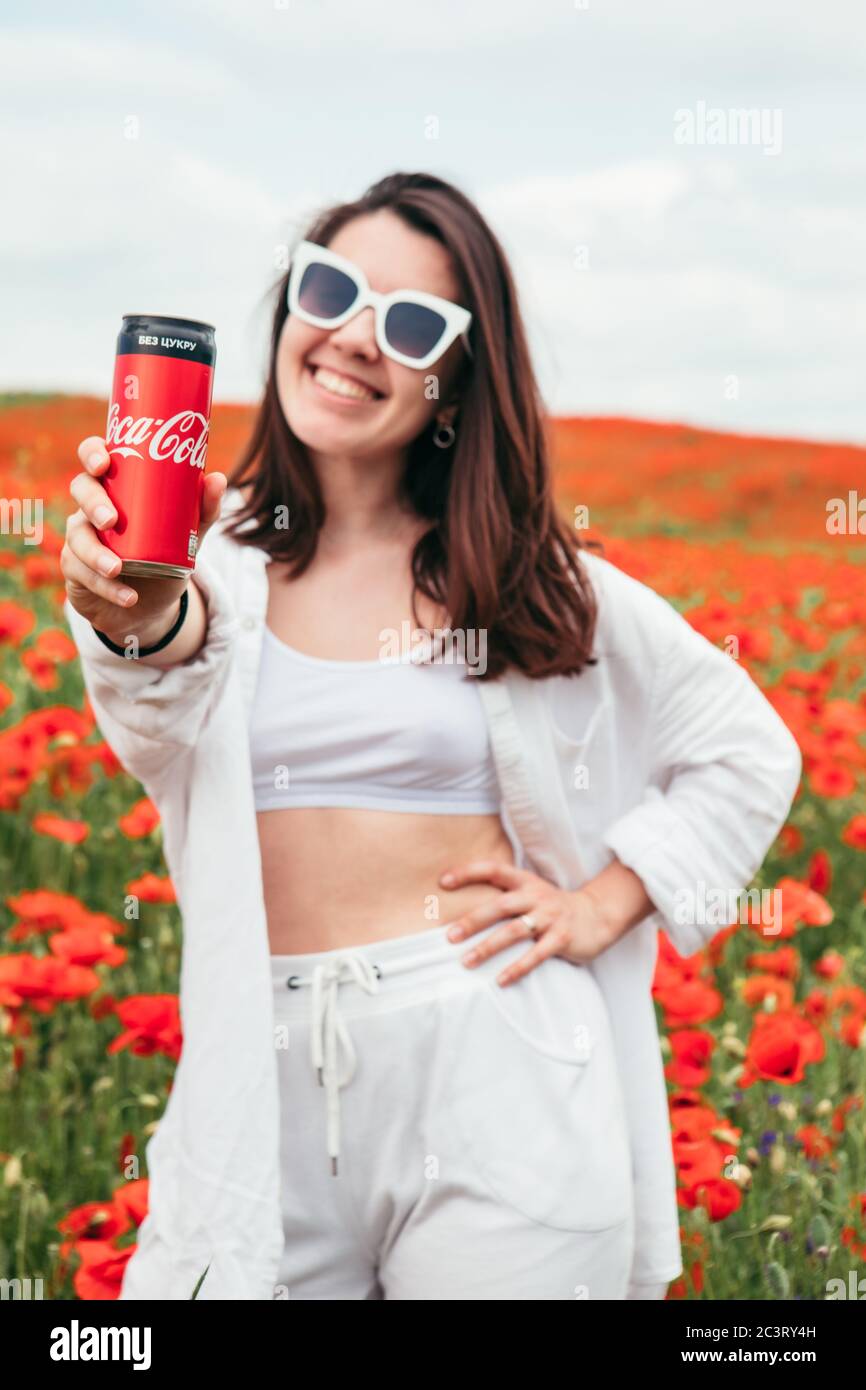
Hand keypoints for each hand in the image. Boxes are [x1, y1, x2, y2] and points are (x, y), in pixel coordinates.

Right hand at [62, 435, 226, 640]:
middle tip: (112, 520)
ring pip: (77, 536)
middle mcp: (92, 506)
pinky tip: (127, 597)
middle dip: (93, 503)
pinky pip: (82, 573)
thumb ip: (203, 510)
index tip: (103, 464)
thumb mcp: (188, 536)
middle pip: (80, 489)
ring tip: (117, 569)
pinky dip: (106, 587)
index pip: (94, 456)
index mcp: (116, 486)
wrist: (152, 607)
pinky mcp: (74, 569)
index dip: (92, 453)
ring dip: (96, 554)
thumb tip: (218, 479)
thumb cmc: (166, 558)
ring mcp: (80, 536)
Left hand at [439, 860, 615, 986]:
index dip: (468, 872)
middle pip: (500, 905)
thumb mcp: (531, 892)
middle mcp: (537, 896)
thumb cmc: (552, 907)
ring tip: (467, 962)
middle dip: (473, 921)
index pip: (494, 869)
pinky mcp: (562, 938)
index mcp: (525, 882)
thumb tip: (461, 905)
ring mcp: (550, 917)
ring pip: (515, 932)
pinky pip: (537, 955)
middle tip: (449, 936)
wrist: (597, 915)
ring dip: (489, 947)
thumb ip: (504, 895)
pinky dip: (517, 968)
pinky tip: (500, 980)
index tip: (442, 881)